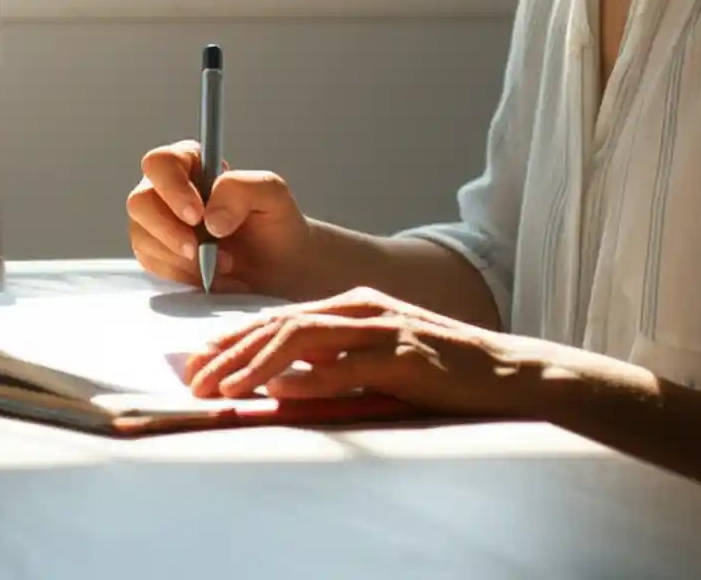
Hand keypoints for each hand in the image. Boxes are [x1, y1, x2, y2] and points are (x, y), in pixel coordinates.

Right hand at [126, 140, 313, 296]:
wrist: (281, 272)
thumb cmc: (276, 227)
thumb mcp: (273, 197)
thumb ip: (243, 188)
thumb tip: (210, 218)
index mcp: (193, 165)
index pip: (161, 163)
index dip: (172, 188)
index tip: (197, 215)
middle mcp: (168, 192)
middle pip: (139, 202)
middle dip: (169, 230)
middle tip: (200, 250)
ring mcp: (158, 225)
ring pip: (141, 236)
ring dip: (180, 257)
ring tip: (221, 264)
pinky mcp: (156, 255)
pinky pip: (150, 264)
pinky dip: (180, 274)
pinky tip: (208, 276)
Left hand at [182, 286, 553, 416]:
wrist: (507, 372)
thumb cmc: (439, 374)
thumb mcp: (375, 363)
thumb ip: (332, 367)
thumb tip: (281, 386)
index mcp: (350, 306)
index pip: (278, 318)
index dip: (233, 338)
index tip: (198, 361)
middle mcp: (359, 308)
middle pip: (278, 323)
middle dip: (230, 351)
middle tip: (193, 379)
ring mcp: (381, 327)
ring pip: (301, 338)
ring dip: (256, 364)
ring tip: (223, 388)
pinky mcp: (402, 353)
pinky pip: (346, 367)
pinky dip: (310, 381)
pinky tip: (279, 395)